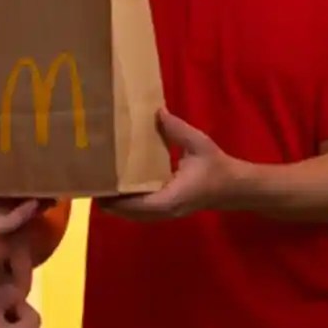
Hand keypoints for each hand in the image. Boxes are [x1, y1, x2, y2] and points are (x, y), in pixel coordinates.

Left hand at [0, 154, 39, 272]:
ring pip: (13, 210)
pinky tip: (38, 200)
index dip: (10, 172)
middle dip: (25, 186)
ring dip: (31, 200)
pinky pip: (8, 223)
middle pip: (7, 196)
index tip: (27, 159)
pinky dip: (24, 213)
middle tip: (47, 173)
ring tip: (52, 187)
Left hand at [97, 108, 245, 220]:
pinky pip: (142, 211)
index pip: (136, 205)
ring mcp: (166, 213)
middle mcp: (165, 210)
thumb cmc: (216, 166)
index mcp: (170, 197)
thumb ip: (176, 129)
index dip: (115, 201)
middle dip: (111, 203)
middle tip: (92, 185)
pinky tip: (120, 190)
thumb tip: (157, 111)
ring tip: (100, 188)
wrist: (234, 187)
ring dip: (118, 205)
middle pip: (129, 214)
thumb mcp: (198, 143)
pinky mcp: (168, 209)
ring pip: (135, 215)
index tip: (97, 190)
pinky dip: (129, 204)